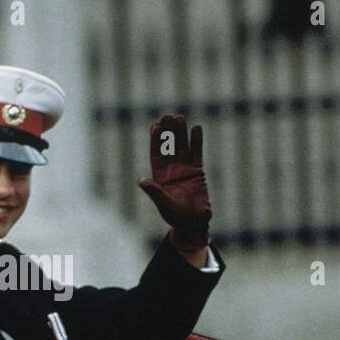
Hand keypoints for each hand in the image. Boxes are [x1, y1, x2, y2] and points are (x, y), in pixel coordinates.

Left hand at [137, 115, 211, 252]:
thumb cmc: (176, 216)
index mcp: (159, 176)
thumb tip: (141, 181)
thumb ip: (154, 192)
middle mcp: (171, 169)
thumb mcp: (163, 204)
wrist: (194, 222)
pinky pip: (197, 153)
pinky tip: (196, 128)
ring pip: (182, 146)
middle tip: (167, 116)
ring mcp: (184, 168)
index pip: (156, 154)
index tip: (155, 126)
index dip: (155, 140)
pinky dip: (197, 141)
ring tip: (180, 118)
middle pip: (169, 146)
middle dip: (168, 132)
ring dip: (181, 133)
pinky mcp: (197, 171)